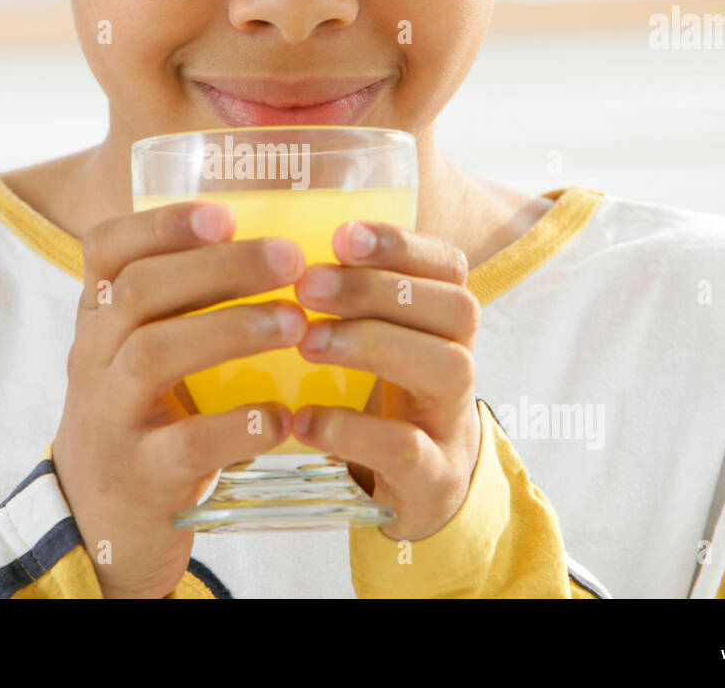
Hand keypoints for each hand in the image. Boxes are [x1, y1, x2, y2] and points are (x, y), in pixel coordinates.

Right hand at [52, 200, 306, 597]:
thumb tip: (283, 238)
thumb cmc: (143, 417)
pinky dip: (239, 425)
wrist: (97, 523)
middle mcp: (92, 359)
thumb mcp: (140, 354)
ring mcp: (109, 418)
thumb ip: (183, 304)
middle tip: (291, 259)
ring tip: (295, 323)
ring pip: (154, 355)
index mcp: (98, 319)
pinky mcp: (139, 478)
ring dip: (232, 330)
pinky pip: (185, 445)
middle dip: (220, 267)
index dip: (161, 224)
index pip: (105, 250)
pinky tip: (282, 415)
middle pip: (141, 292)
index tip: (225, 214)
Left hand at [290, 221, 480, 541]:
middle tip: (308, 285)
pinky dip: (351, 429)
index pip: (447, 265)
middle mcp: (460, 362)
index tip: (341, 235)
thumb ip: (334, 296)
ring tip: (307, 343)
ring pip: (447, 368)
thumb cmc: (371, 398)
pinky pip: (407, 448)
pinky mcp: (433, 480)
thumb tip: (264, 244)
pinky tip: (301, 419)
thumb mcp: (362, 339)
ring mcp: (451, 422)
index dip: (401, 244)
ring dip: (373, 345)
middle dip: (377, 289)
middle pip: (455, 308)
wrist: (407, 490)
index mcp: (442, 321)